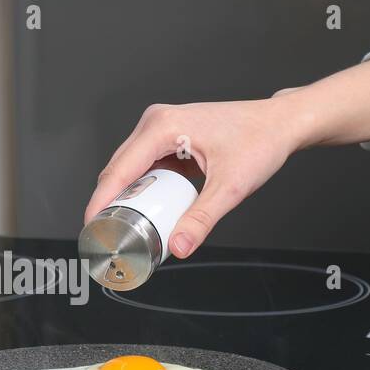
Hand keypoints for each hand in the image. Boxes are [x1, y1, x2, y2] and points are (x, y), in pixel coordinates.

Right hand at [83, 98, 303, 257]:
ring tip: (123, 227)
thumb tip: (179, 246)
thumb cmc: (259, 142)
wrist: (279, 124)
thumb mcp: (230, 187)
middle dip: (108, 204)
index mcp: (163, 127)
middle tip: (107, 237)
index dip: (100, 202)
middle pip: (117, 169)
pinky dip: (140, 188)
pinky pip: (142, 165)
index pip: (119, 170)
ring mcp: (159, 127)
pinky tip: (144, 210)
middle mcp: (156, 122)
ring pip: (127, 167)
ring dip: (123, 197)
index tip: (90, 228)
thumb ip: (202, 219)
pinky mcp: (166, 136)